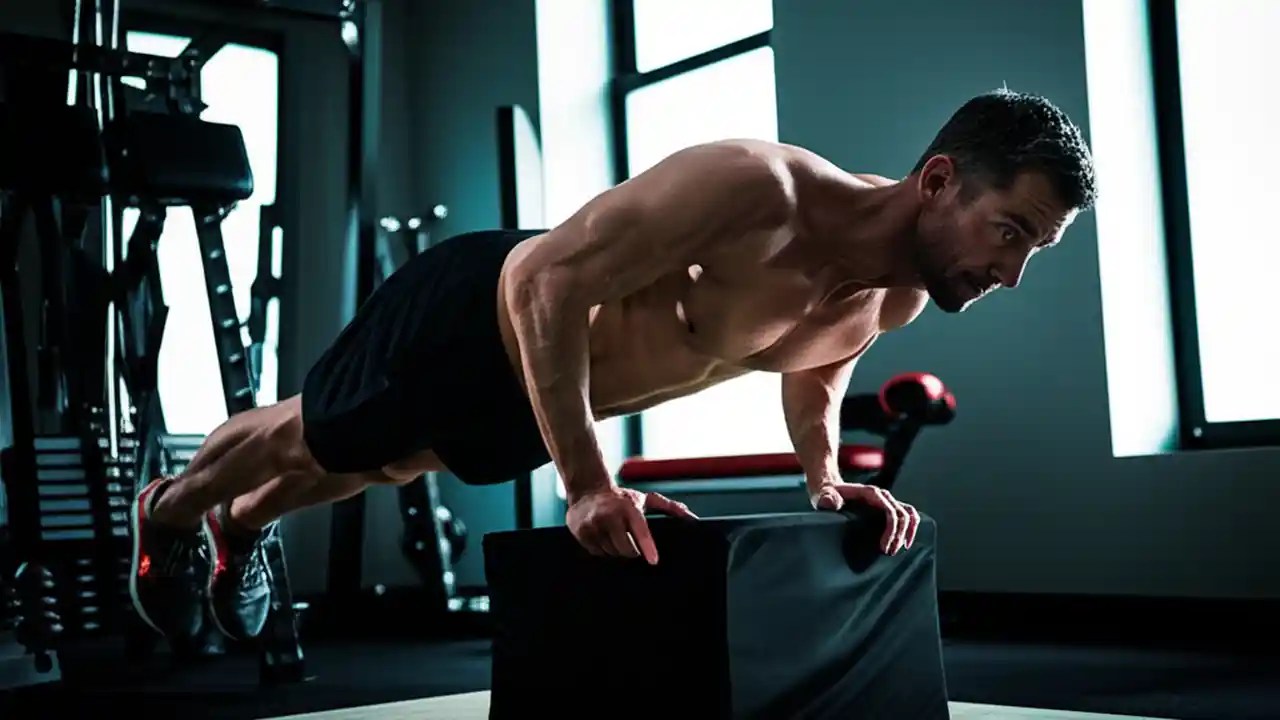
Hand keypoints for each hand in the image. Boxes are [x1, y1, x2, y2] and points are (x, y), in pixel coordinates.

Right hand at [566, 486, 697, 564]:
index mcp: (629, 507)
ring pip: (611, 553)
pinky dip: (603, 550)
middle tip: (632, 544)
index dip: (647, 547)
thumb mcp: (646, 499)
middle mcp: (610, 514)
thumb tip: (691, 518)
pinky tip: (604, 537)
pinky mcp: (581, 532)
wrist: (588, 489)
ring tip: (616, 536)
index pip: (640, 531)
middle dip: (632, 552)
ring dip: (617, 551)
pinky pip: (597, 553)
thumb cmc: (621, 498)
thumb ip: (669, 508)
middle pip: (626, 549)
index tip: (654, 561)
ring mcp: (593, 524)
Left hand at [809, 482, 918, 554]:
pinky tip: (904, 542)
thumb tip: (832, 502)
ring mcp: (886, 501)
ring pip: (908, 513)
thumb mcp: (823, 496)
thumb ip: (826, 498)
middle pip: (902, 514)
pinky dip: (910, 527)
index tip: (884, 547)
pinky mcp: (887, 507)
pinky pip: (907, 514)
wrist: (829, 488)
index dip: (891, 530)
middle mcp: (881, 496)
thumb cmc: (826, 494)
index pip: (890, 510)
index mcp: (870, 493)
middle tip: (889, 552)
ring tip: (900, 548)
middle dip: (899, 535)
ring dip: (908, 532)